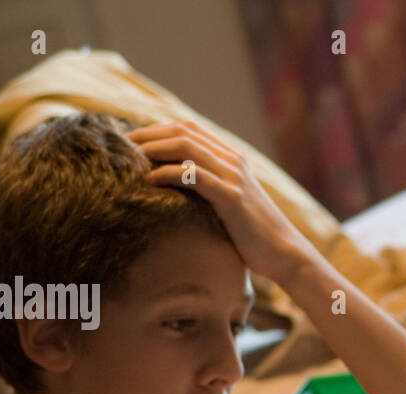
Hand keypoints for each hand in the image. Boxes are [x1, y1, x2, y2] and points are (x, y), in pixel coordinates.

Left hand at [125, 119, 315, 282]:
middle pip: (182, 131)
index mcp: (231, 158)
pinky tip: (149, 180)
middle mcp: (232, 160)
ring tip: (129, 158)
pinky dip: (168, 173)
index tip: (130, 141)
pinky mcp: (231, 196)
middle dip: (147, 135)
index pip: (187, 128)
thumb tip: (177, 192)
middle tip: (120, 146)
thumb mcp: (230, 205)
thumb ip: (209, 190)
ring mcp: (233, 176)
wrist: (284, 253)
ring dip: (153, 149)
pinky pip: (193, 176)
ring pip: (185, 147)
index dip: (156, 129)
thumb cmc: (254, 236)